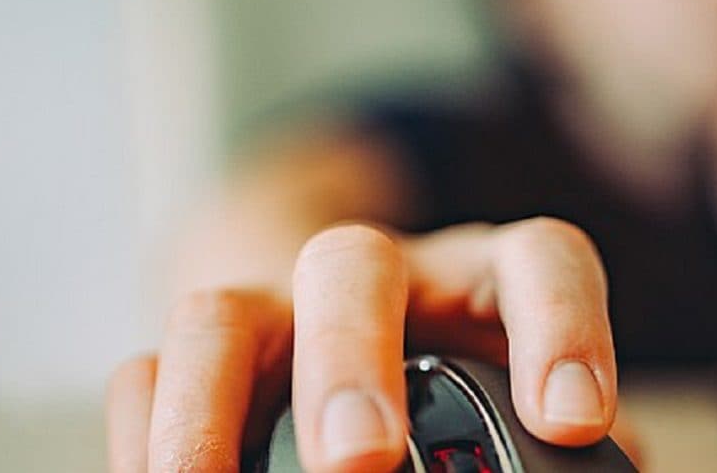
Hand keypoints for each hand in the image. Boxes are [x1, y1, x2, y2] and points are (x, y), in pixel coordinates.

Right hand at [106, 217, 617, 472]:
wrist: (343, 331)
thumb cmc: (461, 378)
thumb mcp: (521, 402)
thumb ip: (555, 449)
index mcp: (482, 283)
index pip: (537, 263)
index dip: (560, 327)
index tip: (572, 420)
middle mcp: (376, 278)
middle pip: (354, 266)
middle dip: (349, 359)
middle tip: (358, 459)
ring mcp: (274, 308)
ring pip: (222, 312)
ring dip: (209, 403)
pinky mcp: (204, 351)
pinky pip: (144, 369)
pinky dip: (144, 435)